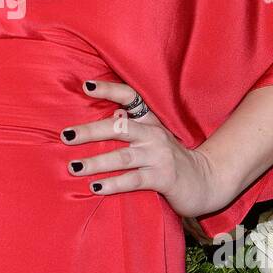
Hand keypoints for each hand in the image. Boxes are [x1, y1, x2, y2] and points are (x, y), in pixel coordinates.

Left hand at [61, 77, 226, 224]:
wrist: (206, 181)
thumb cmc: (169, 159)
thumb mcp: (153, 138)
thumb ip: (133, 127)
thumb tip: (110, 116)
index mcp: (150, 121)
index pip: (130, 97)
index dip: (108, 89)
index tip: (85, 86)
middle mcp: (154, 135)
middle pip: (119, 127)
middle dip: (90, 131)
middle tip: (66, 136)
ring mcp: (159, 156)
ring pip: (123, 156)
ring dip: (96, 162)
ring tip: (74, 166)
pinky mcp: (163, 178)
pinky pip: (133, 180)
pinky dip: (113, 184)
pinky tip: (95, 187)